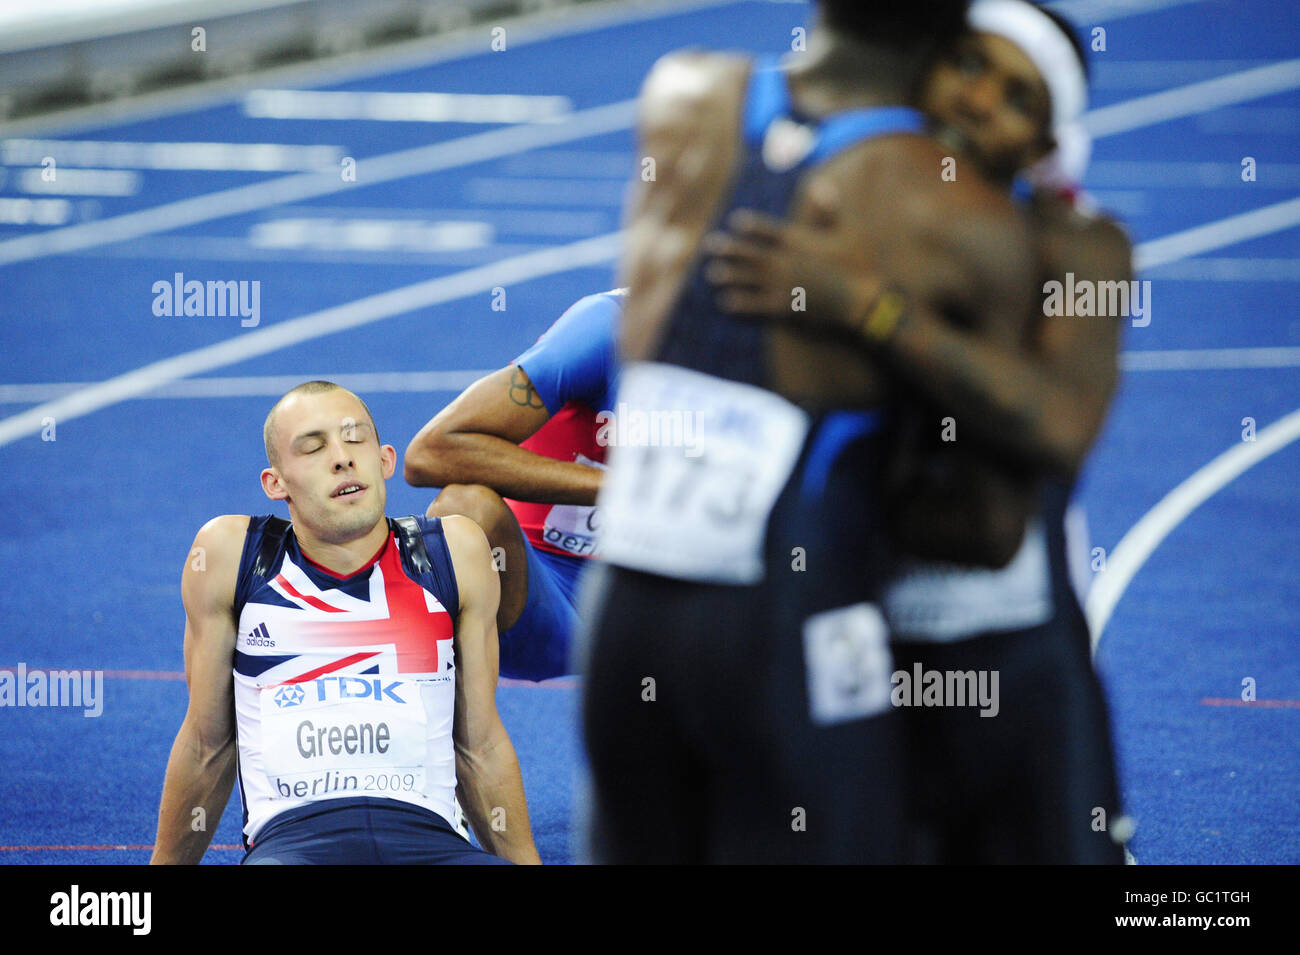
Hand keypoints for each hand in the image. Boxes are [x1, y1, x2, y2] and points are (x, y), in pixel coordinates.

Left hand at [702, 186, 883, 336]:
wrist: (859, 301)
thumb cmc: (857, 266)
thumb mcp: (847, 232)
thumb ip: (830, 210)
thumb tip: (821, 185)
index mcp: (797, 241)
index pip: (767, 230)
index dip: (751, 225)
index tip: (736, 221)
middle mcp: (784, 261)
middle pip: (750, 253)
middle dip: (729, 249)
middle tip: (711, 246)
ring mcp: (781, 285)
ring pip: (747, 278)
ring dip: (729, 276)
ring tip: (713, 274)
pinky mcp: (783, 308)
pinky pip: (754, 305)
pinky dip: (739, 304)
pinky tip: (725, 303)